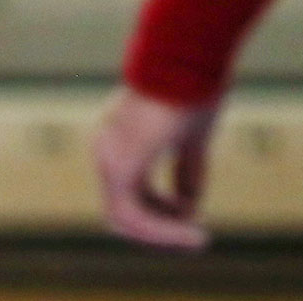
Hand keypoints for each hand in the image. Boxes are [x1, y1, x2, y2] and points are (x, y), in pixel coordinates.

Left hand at [92, 86, 220, 250]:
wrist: (188, 59)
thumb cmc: (194, 87)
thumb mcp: (193, 137)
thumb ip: (187, 171)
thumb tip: (189, 205)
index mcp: (118, 141)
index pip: (129, 190)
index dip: (159, 210)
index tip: (189, 216)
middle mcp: (107, 151)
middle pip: (123, 208)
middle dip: (157, 226)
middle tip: (191, 237)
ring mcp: (108, 159)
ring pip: (126, 217)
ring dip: (161, 233)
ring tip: (196, 239)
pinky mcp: (120, 166)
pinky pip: (133, 213)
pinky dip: (161, 228)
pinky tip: (189, 232)